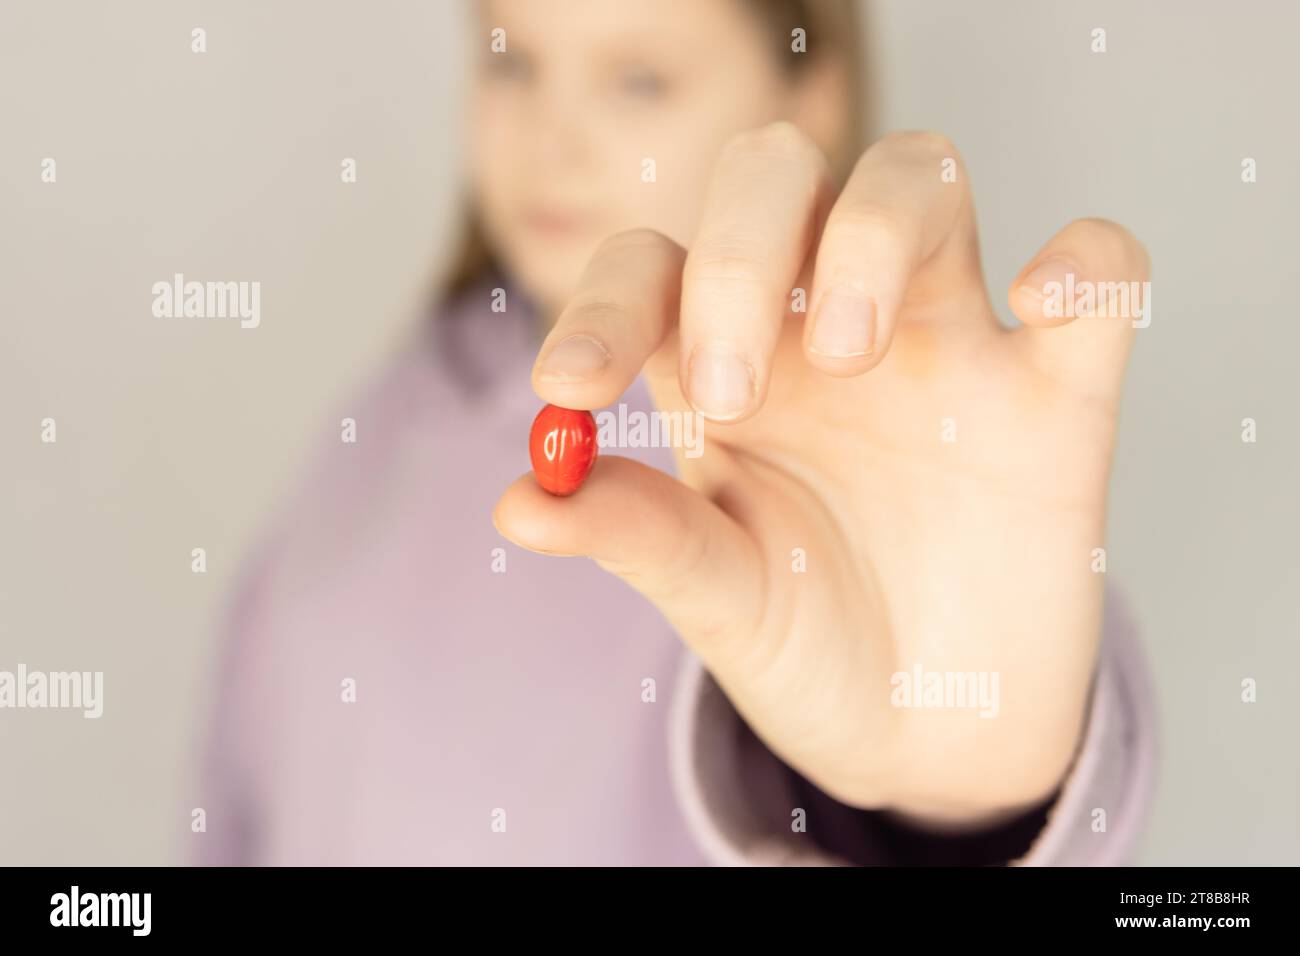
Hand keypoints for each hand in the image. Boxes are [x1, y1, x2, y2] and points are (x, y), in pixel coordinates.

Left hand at [493, 124, 1149, 825]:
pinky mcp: (1058, 392)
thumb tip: (517, 499)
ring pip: (918, 176)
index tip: (569, 389)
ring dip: (871, 232)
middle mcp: (823, 330)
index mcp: (721, 368)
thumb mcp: (715, 598)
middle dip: (736, 246)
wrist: (927, 740)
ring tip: (850, 352)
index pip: (649, 266)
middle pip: (774, 175)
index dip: (601, 301)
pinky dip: (1084, 262)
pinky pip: (1099, 273)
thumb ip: (635, 535)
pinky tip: (1040, 306)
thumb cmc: (805, 646)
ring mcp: (947, 345)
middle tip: (735, 384)